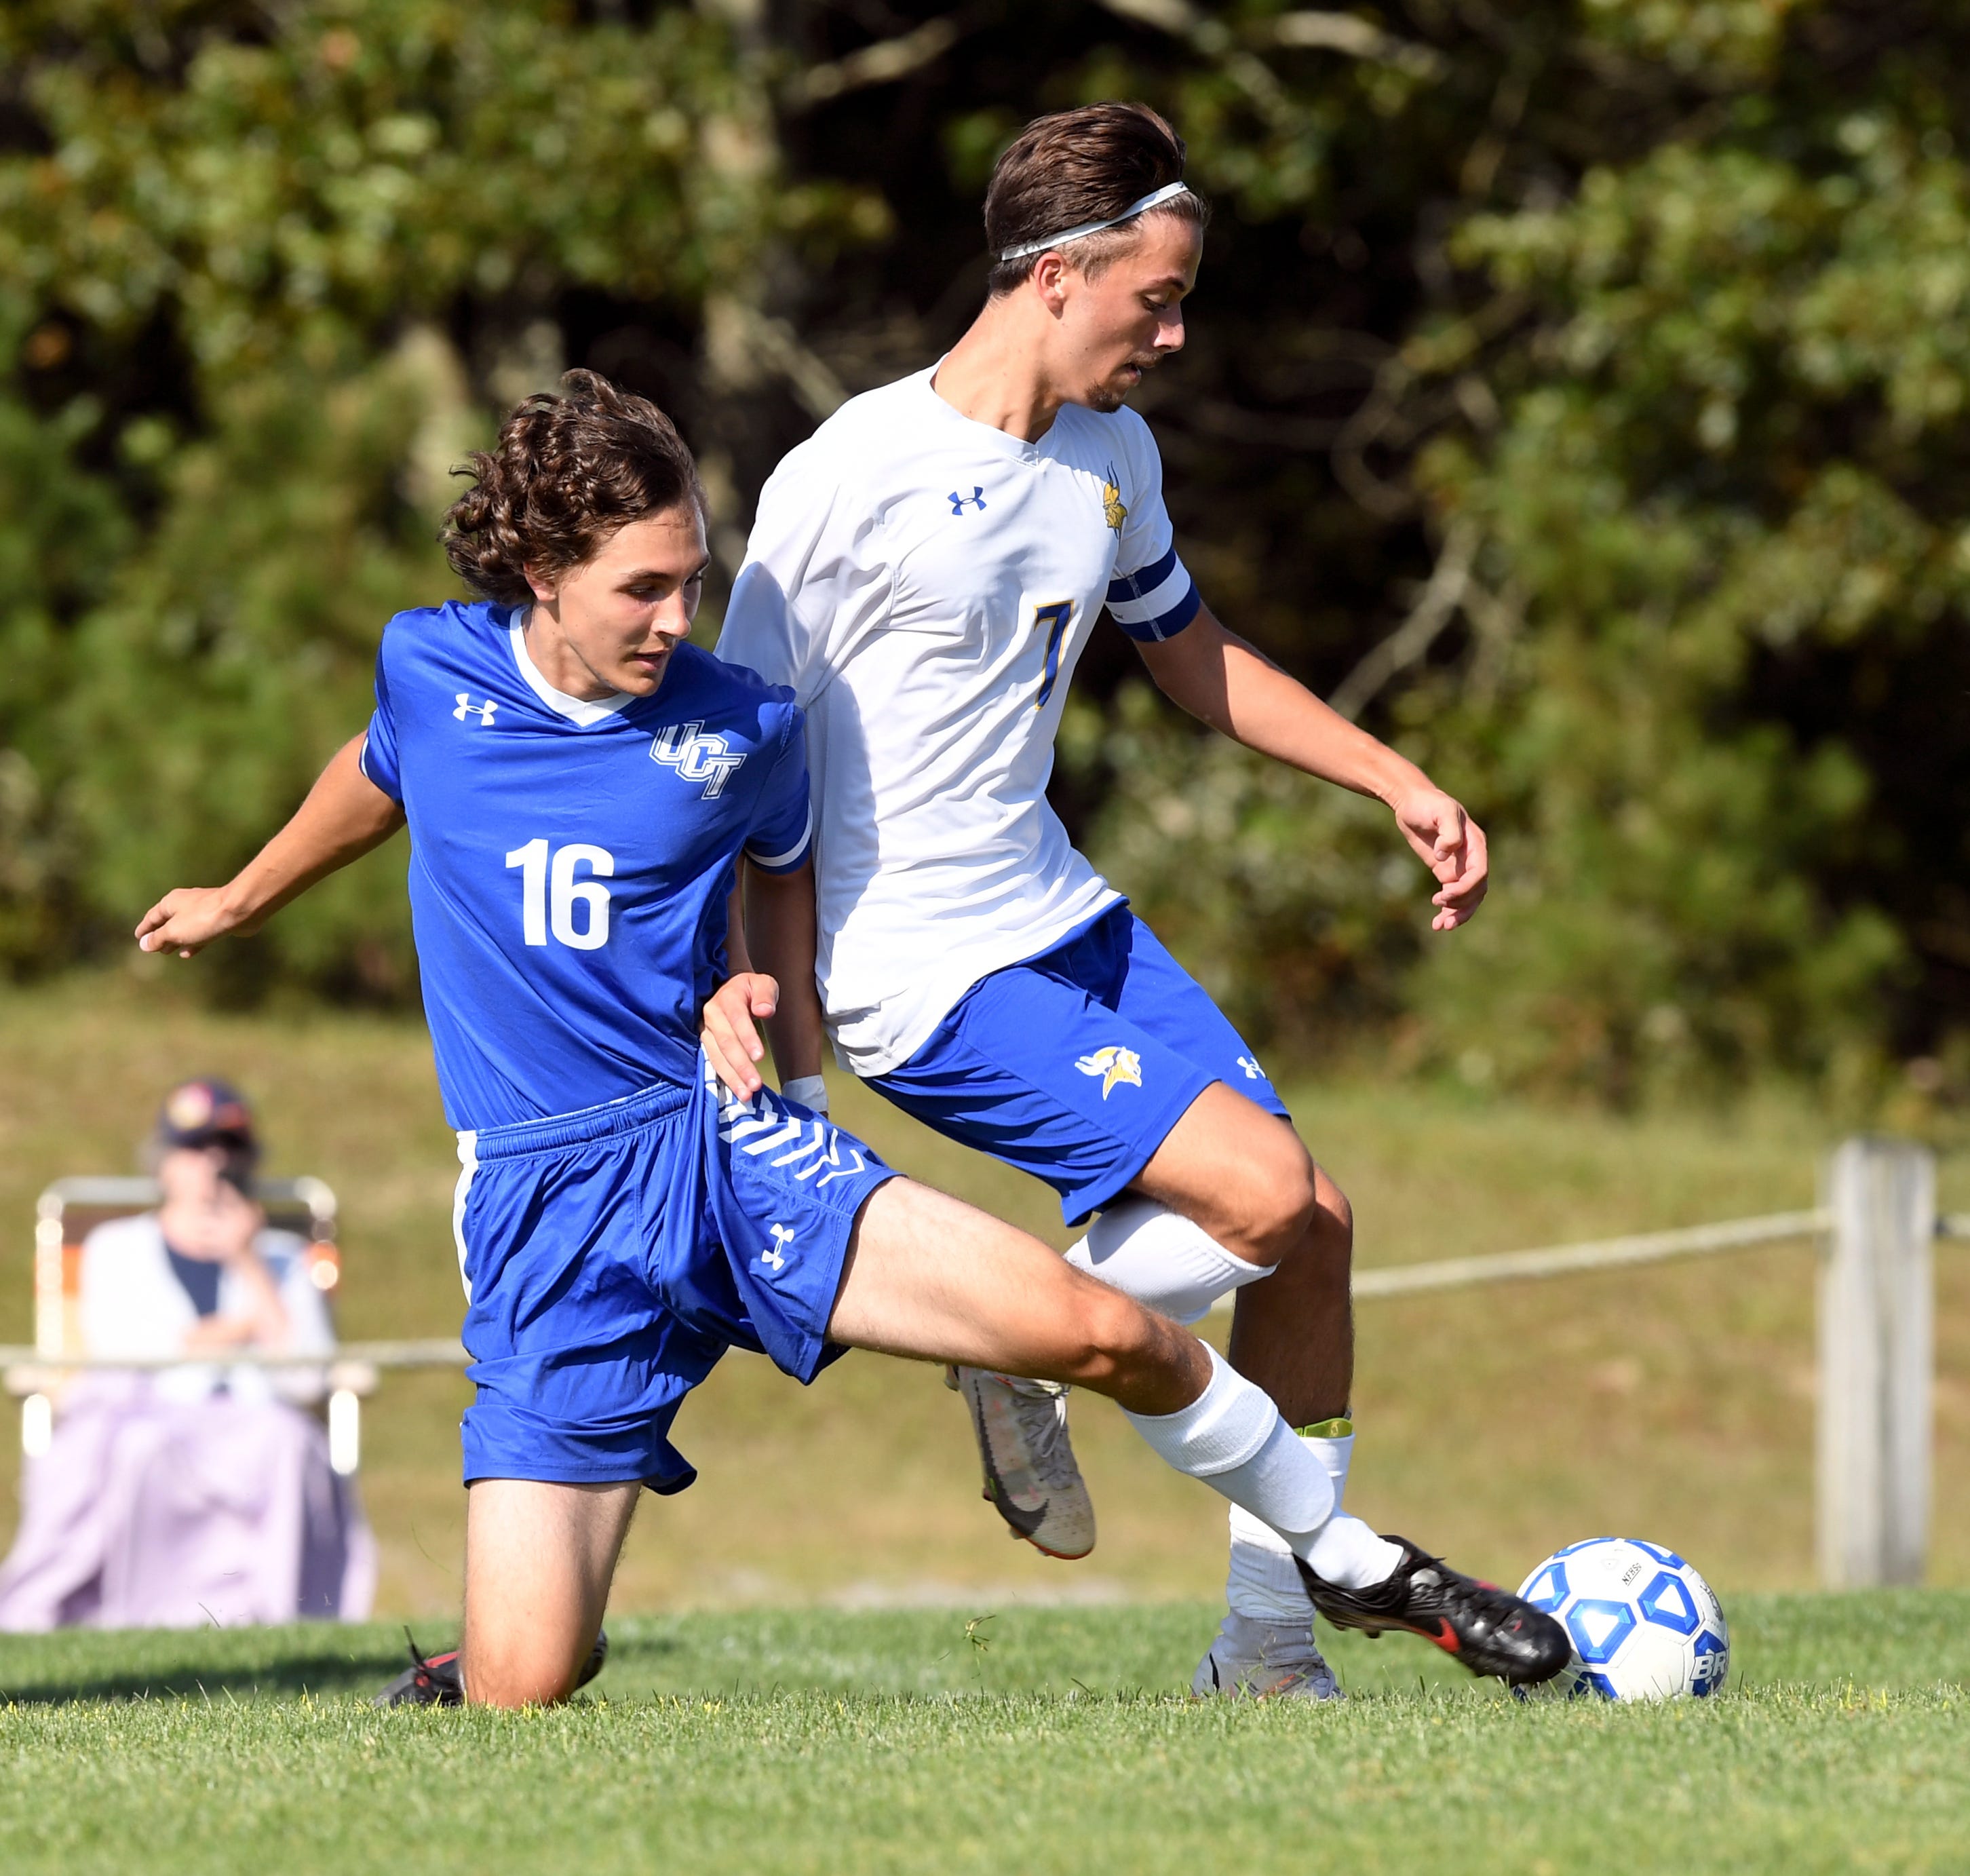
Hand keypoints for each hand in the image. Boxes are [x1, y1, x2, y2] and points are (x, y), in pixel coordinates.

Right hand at [136, 887, 251, 957]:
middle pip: (168, 922)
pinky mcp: (218, 920)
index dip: (144, 929)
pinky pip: (200, 933)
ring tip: (168, 952)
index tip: (137, 937)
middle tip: (152, 948)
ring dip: (175, 940)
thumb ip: (158, 938)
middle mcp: (185, 904)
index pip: (152, 917)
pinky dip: (192, 943)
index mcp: (171, 903)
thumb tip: (144, 944)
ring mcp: (203, 912)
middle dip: (160, 935)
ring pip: (184, 929)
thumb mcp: (174, 931)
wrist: (239, 910)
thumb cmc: (203, 918)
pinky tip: (187, 953)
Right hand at [700, 971, 778, 1099]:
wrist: (728, 989)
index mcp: (727, 998)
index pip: (737, 1019)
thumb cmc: (749, 989)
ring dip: (731, 1077)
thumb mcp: (763, 983)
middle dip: (741, 1065)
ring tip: (746, 1094)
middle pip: (725, 1042)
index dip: (747, 1038)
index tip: (760, 1056)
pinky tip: (735, 1091)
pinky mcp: (705, 1043)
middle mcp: (712, 1015)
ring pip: (716, 1056)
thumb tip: (764, 1011)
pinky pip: (712, 1062)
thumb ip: (765, 994)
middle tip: (755, 1084)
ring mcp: (705, 1030)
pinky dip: (724, 1078)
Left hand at [1391, 787, 1488, 930]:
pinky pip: (1453, 895)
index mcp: (1475, 844)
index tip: (1443, 895)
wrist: (1412, 802)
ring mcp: (1460, 866)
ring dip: (1458, 914)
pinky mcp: (1445, 872)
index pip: (1479, 873)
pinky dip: (1448, 910)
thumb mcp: (1441, 811)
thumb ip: (1449, 831)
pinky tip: (1437, 922)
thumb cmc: (1428, 804)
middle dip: (1462, 906)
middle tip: (1441, 915)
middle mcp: (1472, 858)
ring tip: (1440, 926)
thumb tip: (1445, 855)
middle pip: (1477, 890)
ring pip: (1468, 898)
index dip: (1465, 888)